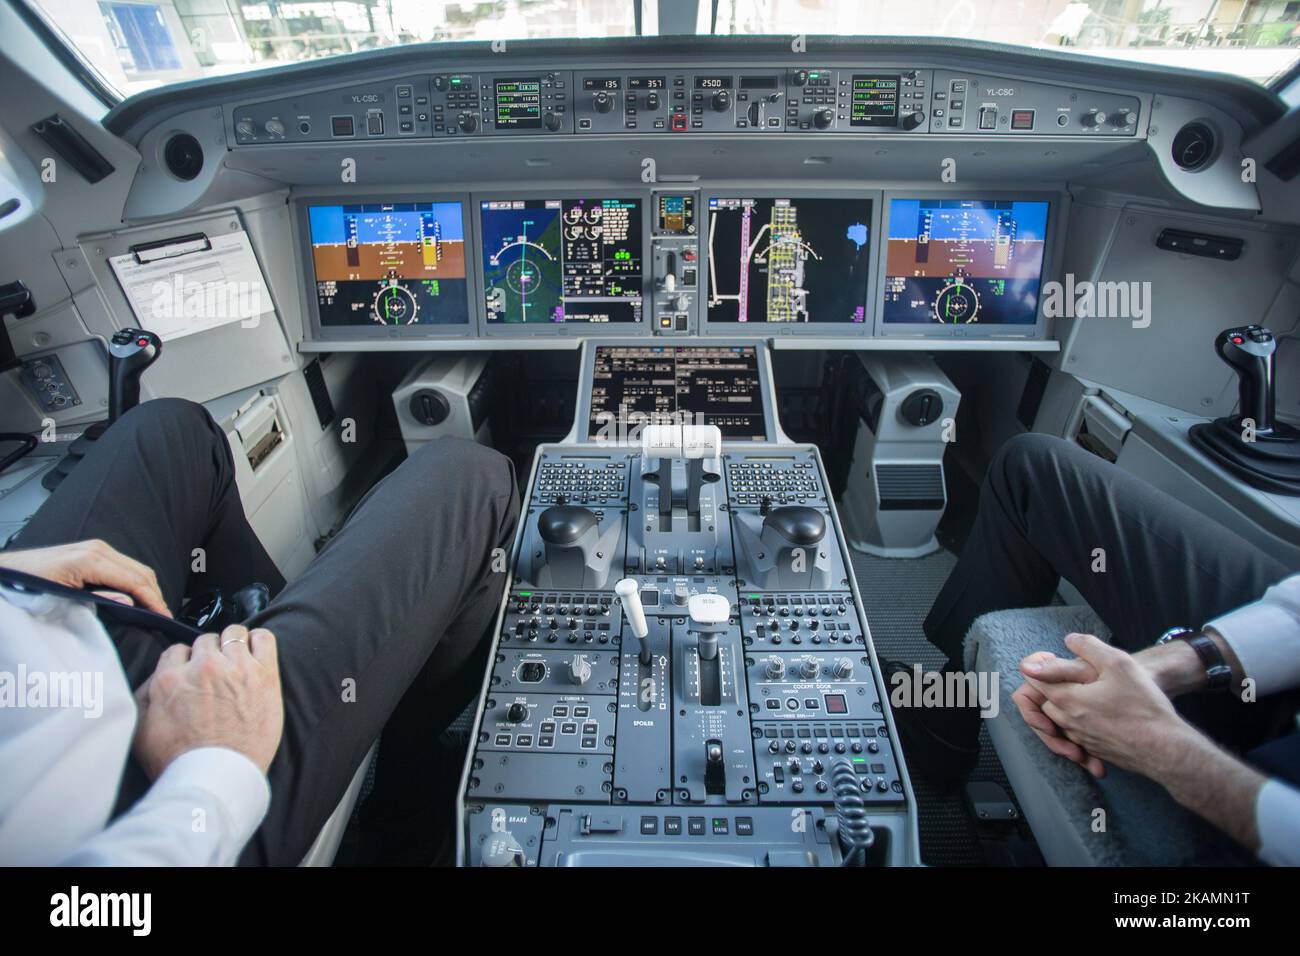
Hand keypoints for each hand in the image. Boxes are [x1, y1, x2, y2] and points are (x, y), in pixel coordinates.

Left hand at [0, 540, 169, 616]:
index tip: (164, 616)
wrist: (7, 572)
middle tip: (164, 616)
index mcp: (92, 559)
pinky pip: (125, 565)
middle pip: (142, 571)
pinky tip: (138, 595)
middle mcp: (98, 549)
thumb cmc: (27, 585)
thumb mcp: (63, 598)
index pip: (136, 580)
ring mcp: (97, 548)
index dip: (154, 600)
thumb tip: (130, 603)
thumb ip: (99, 599)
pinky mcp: (93, 551)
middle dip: (156, 594)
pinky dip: (137, 581)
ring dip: (148, 588)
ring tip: (154, 608)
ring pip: (136, 567)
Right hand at [133, 625, 283, 776]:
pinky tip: (256, 656)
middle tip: (216, 676)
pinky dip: (259, 642)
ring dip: (234, 646)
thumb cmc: (178, 762)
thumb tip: (154, 679)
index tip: (192, 675)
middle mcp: (203, 668)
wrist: (216, 778)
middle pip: (206, 641)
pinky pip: (264, 638)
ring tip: (237, 665)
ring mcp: (236, 668)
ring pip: (234, 633)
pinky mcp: (265, 674)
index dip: (185, 663)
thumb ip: (143, 697)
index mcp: (170, 678)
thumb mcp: (140, 731)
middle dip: (209, 655)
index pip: (177, 650)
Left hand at [1021, 633, 1197, 778]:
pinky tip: (1102, 715)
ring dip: (1066, 705)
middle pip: (1044, 699)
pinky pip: (1077, 735)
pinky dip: (1081, 723)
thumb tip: (1069, 640)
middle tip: (1070, 674)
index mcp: (1066, 698)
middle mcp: (1066, 721)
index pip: (1033, 679)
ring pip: (1059, 718)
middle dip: (1051, 685)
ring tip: (1088, 694)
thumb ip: (1088, 647)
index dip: (1040, 664)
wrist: (1166, 748)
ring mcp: (1079, 739)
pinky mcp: (1094, 750)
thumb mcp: (1118, 663)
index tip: (1053, 657)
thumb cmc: (1143, 705)